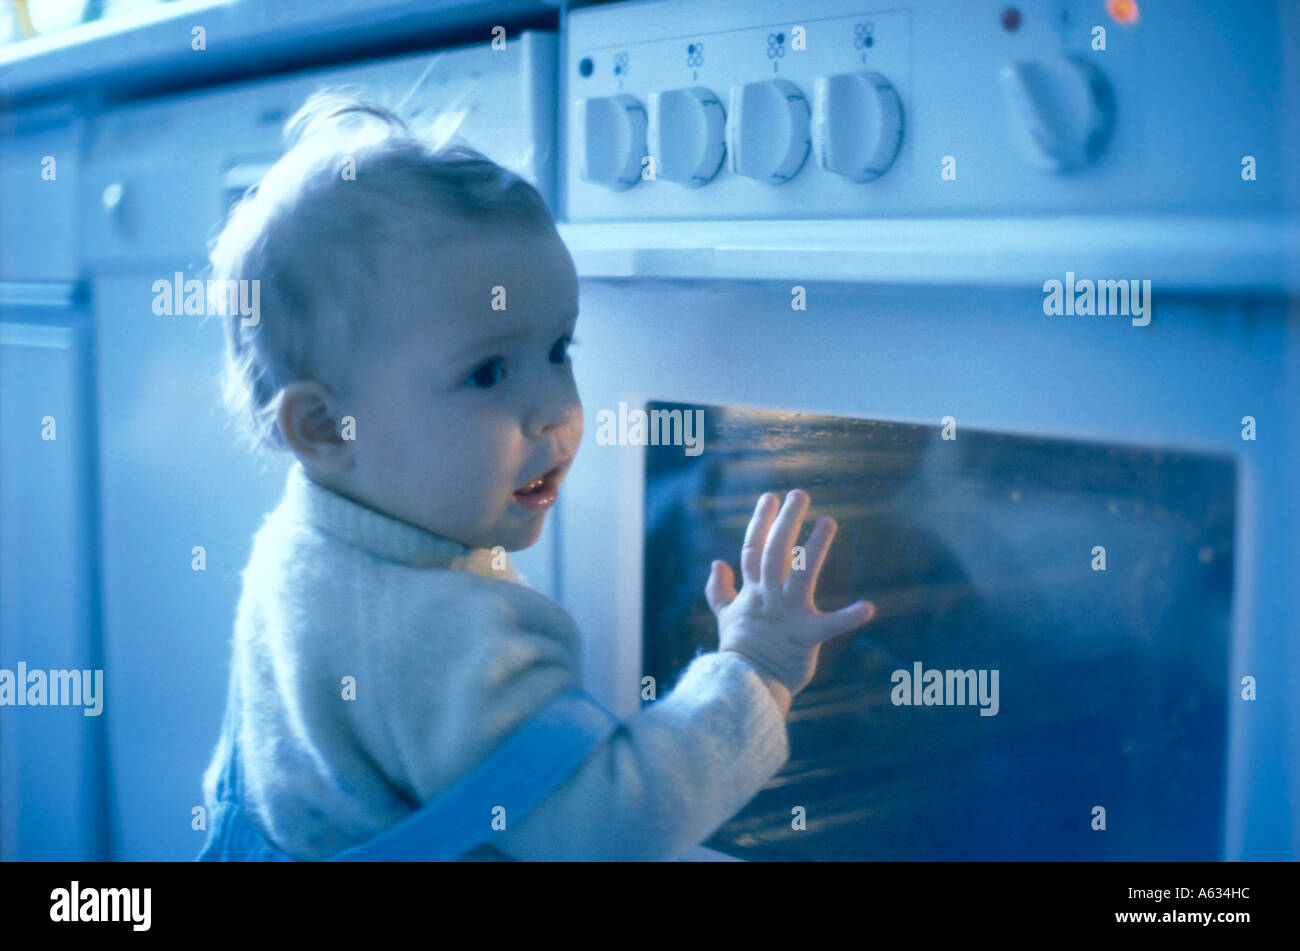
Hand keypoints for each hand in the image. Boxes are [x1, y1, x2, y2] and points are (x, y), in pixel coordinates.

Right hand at [705, 489, 874, 699]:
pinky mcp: (806, 636)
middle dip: (786, 521)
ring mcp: (788, 615)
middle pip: (775, 552)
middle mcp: (769, 597)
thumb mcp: (726, 615)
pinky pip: (829, 626)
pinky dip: (848, 618)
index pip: (754, 549)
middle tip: (800, 494)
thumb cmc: (741, 650)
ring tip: (828, 521)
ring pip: (800, 574)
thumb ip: (720, 589)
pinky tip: (868, 607)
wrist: (745, 686)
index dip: (760, 522)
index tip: (769, 497)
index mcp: (752, 591)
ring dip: (814, 548)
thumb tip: (716, 563)